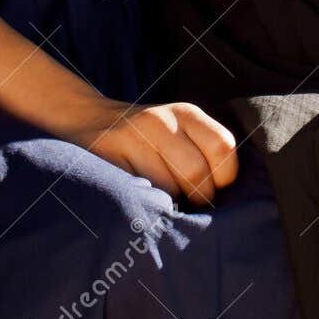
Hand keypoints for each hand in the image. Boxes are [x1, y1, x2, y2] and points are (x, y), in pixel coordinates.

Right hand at [73, 99, 239, 204]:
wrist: (89, 120)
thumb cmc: (148, 139)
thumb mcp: (180, 133)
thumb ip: (204, 155)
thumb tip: (229, 202)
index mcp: (186, 113)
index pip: (222, 147)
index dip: (223, 177)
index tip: (213, 188)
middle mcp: (159, 120)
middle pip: (195, 173)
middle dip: (196, 199)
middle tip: (187, 204)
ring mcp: (131, 136)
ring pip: (166, 189)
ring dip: (168, 206)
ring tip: (163, 202)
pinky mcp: (107, 155)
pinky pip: (137, 194)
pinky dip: (144, 205)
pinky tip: (140, 199)